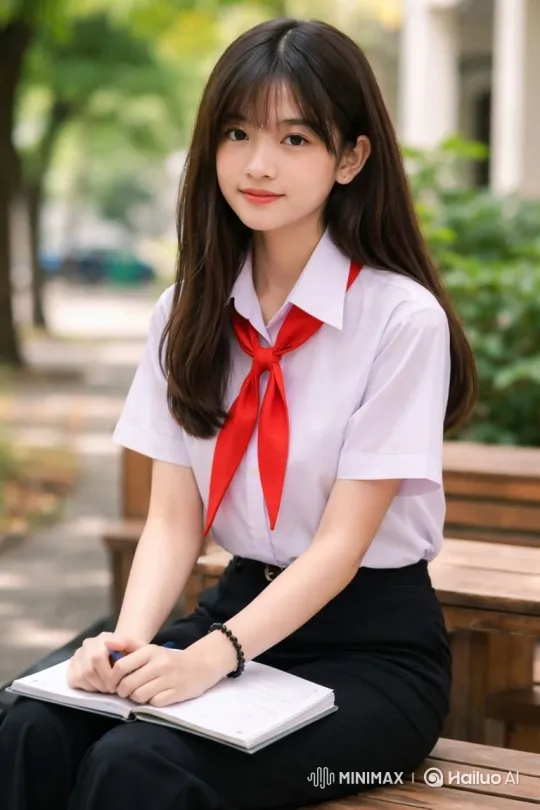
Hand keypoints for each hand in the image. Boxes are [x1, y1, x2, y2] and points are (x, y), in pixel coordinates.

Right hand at [66, 632, 145, 692]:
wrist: (121, 653)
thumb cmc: (130, 654)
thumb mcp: (136, 648)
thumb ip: (129, 645)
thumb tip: (112, 649)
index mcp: (104, 638)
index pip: (98, 658)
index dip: (107, 675)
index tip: (117, 683)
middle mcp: (88, 644)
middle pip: (88, 669)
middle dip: (102, 683)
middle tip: (112, 689)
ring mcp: (78, 654)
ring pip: (81, 676)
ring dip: (95, 686)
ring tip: (106, 687)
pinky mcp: (71, 665)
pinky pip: (74, 679)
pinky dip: (86, 686)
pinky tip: (96, 686)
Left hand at [107, 643, 222, 706]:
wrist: (198, 666)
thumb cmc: (167, 659)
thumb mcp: (149, 649)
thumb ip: (128, 645)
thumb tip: (107, 643)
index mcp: (150, 651)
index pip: (121, 666)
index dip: (112, 678)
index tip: (113, 682)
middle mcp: (159, 664)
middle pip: (127, 684)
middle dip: (122, 691)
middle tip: (125, 690)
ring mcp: (169, 679)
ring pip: (139, 696)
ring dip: (135, 698)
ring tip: (139, 693)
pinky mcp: (176, 693)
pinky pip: (153, 703)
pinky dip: (150, 702)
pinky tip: (153, 696)